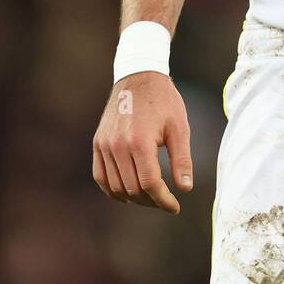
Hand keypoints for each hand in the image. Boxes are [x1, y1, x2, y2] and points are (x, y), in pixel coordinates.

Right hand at [92, 73, 192, 212]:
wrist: (138, 77)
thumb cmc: (163, 101)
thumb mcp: (180, 127)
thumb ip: (182, 159)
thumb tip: (185, 189)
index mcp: (140, 141)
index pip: (150, 184)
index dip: (163, 200)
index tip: (175, 206)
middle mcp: (118, 145)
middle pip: (133, 188)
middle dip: (152, 201)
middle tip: (166, 202)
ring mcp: (104, 144)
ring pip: (115, 186)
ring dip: (134, 198)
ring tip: (151, 198)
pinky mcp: (98, 143)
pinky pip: (100, 176)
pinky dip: (112, 189)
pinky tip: (127, 194)